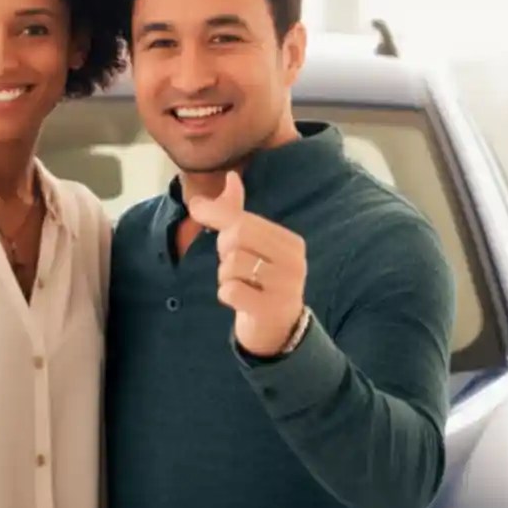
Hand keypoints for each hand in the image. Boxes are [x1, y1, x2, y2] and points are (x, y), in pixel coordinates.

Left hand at [189, 171, 306, 356]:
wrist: (276, 330)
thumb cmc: (259, 281)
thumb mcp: (251, 244)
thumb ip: (234, 212)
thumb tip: (230, 177)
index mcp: (290, 241)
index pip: (241, 220)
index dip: (218, 224)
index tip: (213, 231)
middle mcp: (294, 261)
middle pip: (235, 237)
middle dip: (223, 252)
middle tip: (234, 267)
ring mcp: (286, 287)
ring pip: (230, 266)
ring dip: (225, 277)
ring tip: (241, 286)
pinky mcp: (272, 310)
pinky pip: (230, 291)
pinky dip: (226, 295)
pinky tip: (241, 301)